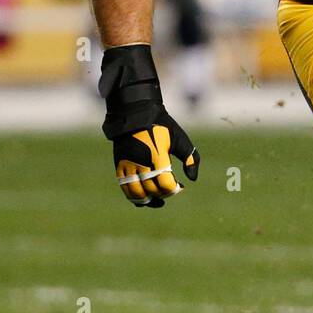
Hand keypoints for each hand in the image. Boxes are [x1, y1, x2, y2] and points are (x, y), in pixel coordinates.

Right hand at [100, 44, 199, 208]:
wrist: (134, 112)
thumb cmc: (161, 125)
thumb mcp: (180, 138)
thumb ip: (190, 158)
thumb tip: (192, 179)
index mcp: (157, 157)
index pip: (165, 184)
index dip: (173, 189)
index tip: (180, 185)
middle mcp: (141, 163)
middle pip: (152, 190)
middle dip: (163, 193)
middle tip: (170, 188)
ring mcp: (128, 165)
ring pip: (136, 193)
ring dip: (148, 200)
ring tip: (157, 199)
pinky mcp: (120, 165)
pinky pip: (125, 187)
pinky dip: (134, 196)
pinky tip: (144, 197)